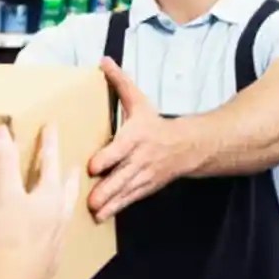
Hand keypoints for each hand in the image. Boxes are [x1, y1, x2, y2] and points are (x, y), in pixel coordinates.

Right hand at [0, 124, 80, 278]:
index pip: (50, 162)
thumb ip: (5, 162)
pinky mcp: (49, 261)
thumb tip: (4, 130)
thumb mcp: (4, 193)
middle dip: (67, 175)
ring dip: (64, 202)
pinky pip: (56, 238)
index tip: (52, 126)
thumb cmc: (11, 235)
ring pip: (64, 214)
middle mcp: (58, 216)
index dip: (49, 143)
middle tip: (74, 166)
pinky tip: (48, 236)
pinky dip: (53, 230)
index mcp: (49, 197)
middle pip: (66, 189)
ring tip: (63, 199)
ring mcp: (56, 240)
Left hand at [87, 57, 188, 221]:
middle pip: (123, 175)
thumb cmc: (155, 122)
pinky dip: (117, 208)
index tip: (93, 167)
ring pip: (125, 191)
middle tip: (90, 200)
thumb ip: (120, 82)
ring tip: (94, 212)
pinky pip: (130, 199)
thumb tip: (104, 61)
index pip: (121, 149)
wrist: (188, 146)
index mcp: (136, 137)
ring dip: (110, 203)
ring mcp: (144, 175)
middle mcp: (140, 158)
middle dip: (107, 188)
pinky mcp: (145, 187)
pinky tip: (101, 218)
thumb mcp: (139, 101)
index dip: (108, 158)